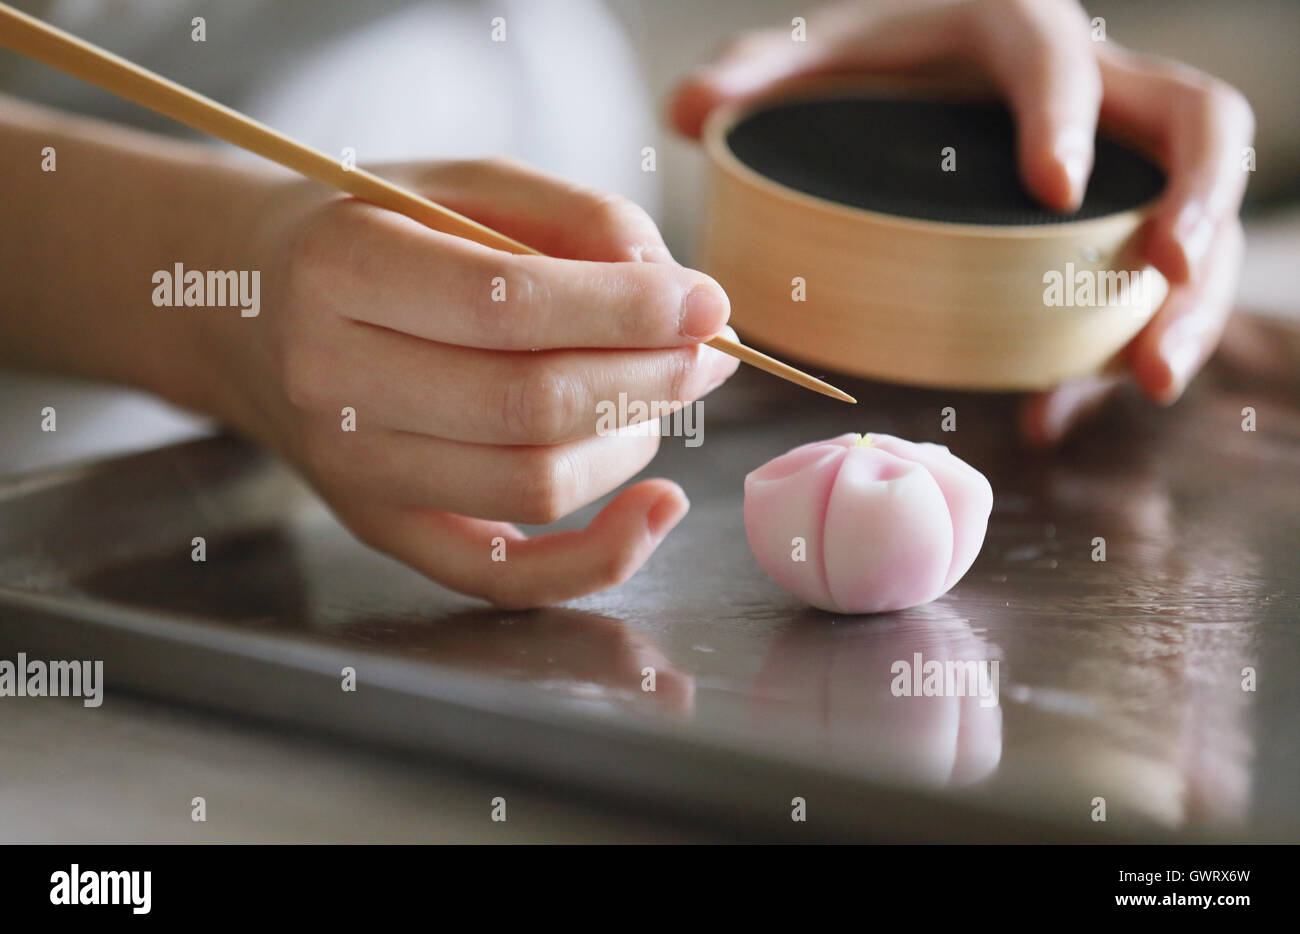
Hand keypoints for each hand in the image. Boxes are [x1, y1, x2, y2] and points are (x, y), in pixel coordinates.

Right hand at [210, 158, 736, 607]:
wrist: (251, 307)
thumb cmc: (375, 235)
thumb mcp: (465, 186)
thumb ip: (576, 219)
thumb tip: (679, 291)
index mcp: (342, 269)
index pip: (508, 305)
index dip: (628, 310)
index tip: (706, 303)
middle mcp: (333, 381)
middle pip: (529, 405)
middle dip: (649, 379)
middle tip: (707, 351)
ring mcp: (355, 471)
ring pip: (534, 484)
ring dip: (631, 441)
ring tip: (655, 392)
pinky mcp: (386, 529)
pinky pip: (503, 578)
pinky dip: (597, 558)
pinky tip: (656, 508)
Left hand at [670, 0, 1252, 443]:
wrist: (934, 72)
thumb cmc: (885, 65)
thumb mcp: (828, 56)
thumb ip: (763, 73)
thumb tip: (686, 109)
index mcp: (1017, 39)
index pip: (1061, 59)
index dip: (1068, 117)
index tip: (1052, 186)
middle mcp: (1095, 94)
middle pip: (1196, 129)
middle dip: (1197, 203)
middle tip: (1167, 274)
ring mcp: (1119, 164)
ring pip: (1199, 212)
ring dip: (1191, 301)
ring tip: (1150, 377)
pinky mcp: (1111, 228)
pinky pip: (1137, 290)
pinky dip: (1105, 356)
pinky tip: (1057, 413)